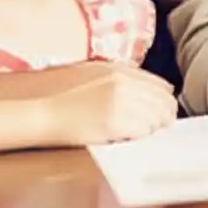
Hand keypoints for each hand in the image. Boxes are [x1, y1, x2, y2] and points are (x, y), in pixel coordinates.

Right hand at [40, 67, 176, 145]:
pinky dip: (141, 136)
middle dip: (164, 116)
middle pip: (164, 102)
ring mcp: (119, 102)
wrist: (42, 112)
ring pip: (157, 117)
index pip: (161, 85)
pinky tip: (130, 136)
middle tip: (157, 127)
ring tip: (141, 132)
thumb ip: (120, 77)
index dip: (164, 101)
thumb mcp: (93, 73)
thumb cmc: (63, 95)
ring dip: (154, 127)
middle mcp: (123, 83)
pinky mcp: (114, 122)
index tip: (161, 111)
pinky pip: (143, 131)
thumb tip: (147, 90)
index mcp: (120, 70)